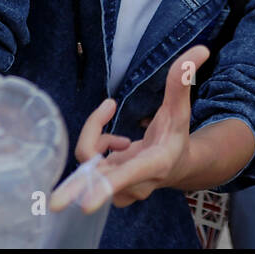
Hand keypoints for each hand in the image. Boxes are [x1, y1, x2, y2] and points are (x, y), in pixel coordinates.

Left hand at [59, 45, 208, 209]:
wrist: (176, 166)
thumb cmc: (177, 136)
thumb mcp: (181, 109)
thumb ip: (182, 82)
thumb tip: (200, 50)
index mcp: (155, 164)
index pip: (129, 174)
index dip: (107, 187)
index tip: (87, 203)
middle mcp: (134, 182)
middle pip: (98, 180)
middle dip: (76, 190)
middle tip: (54, 202)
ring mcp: (118, 187)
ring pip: (90, 162)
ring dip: (96, 134)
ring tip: (113, 115)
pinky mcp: (106, 184)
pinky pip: (89, 161)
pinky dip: (96, 142)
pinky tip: (114, 140)